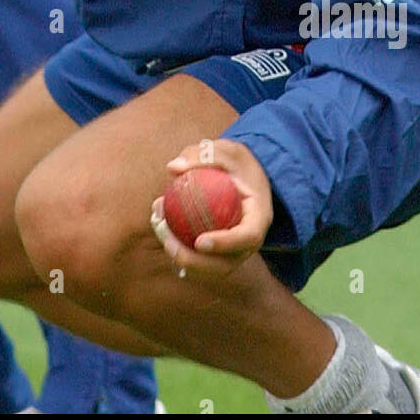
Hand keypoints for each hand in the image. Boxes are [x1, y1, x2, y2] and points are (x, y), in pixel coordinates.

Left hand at [150, 139, 272, 282]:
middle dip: (195, 261)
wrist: (245, 177)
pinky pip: (200, 261)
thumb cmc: (236, 163)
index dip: (225, 244)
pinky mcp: (221, 253)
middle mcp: (249, 241)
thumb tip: (173, 168)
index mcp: (259, 217)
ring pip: (210, 269)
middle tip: (168, 242)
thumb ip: (203, 155)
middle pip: (226, 265)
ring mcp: (236, 250)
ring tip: (160, 230)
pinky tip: (161, 227)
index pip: (248, 237)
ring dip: (182, 257)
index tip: (199, 241)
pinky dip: (180, 250)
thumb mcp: (227, 150)